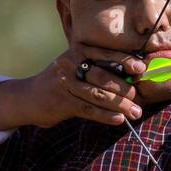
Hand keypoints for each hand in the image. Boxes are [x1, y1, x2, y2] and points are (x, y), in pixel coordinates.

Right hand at [24, 43, 147, 127]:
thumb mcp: (75, 66)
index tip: (141, 68)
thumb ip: (98, 67)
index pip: (105, 54)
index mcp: (78, 50)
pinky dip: (105, 115)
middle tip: (138, 99)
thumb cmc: (62, 81)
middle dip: (124, 88)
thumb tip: (132, 77)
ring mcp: (65, 83)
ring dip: (119, 105)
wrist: (29, 97)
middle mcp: (70, 64)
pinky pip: (88, 109)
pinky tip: (118, 120)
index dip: (125, 61)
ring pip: (98, 95)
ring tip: (135, 113)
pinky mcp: (61, 102)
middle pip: (103, 76)